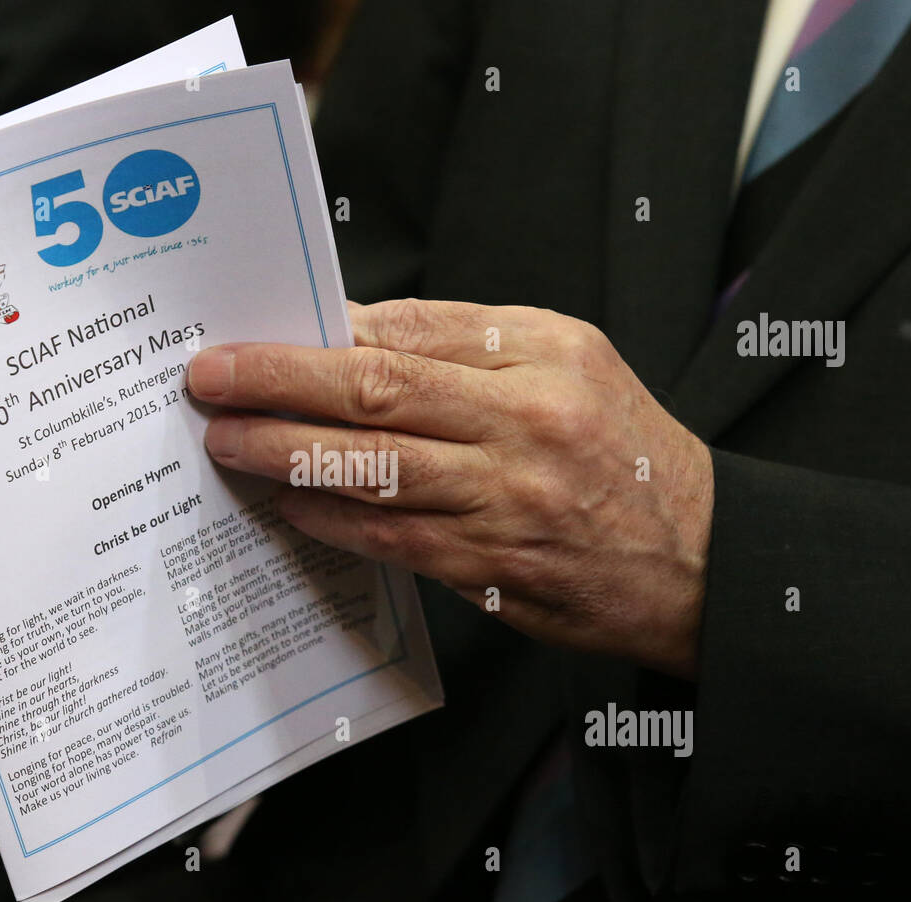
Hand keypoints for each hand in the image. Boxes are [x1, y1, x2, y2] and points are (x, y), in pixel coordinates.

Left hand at [186, 299, 713, 679]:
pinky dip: (328, 517)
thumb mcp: (571, 367)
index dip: (326, 328)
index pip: (414, 327)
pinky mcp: (491, 568)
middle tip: (211, 377)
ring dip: (285, 451)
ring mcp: (507, 500)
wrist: (700, 559)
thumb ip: (469, 347)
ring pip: (372, 467)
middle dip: (280, 380)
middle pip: (378, 389)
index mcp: (546, 354)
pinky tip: (284, 502)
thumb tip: (354, 337)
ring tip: (226, 441)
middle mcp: (527, 421)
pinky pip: (390, 537)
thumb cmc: (624, 454)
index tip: (263, 324)